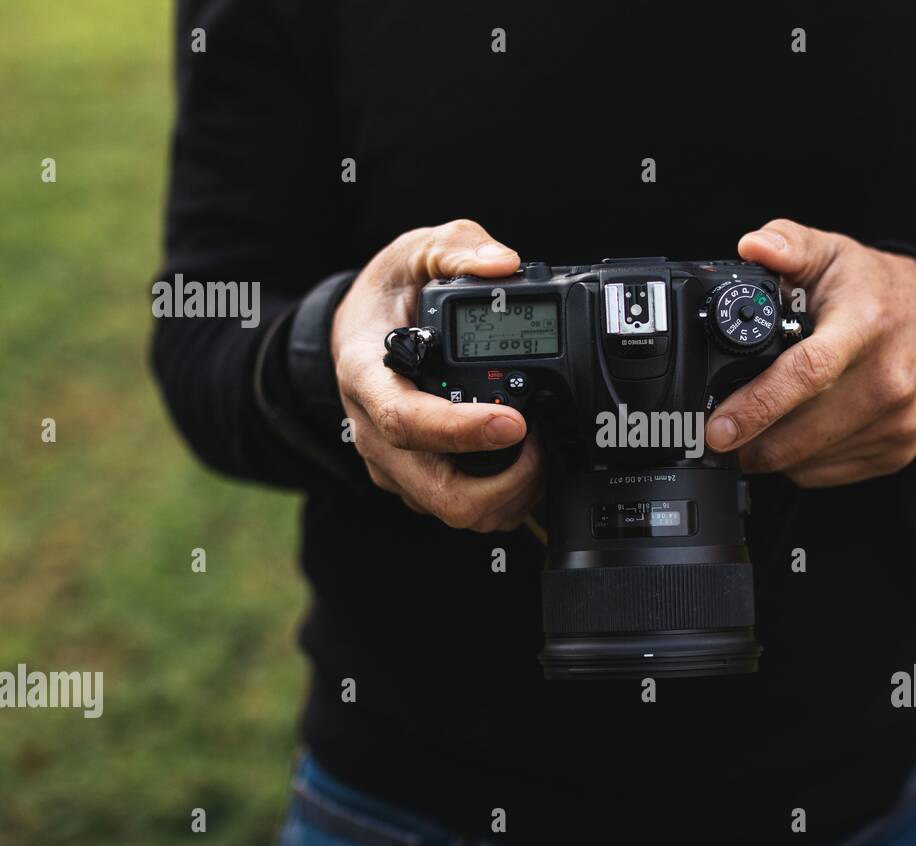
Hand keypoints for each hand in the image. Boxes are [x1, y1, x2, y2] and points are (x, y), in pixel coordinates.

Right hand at [331, 220, 542, 530]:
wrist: (356, 332)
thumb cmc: (385, 296)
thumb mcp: (413, 251)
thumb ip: (457, 248)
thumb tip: (504, 261)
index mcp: (367, 377)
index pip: (407, 421)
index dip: (462, 431)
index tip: (514, 422)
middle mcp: (375, 432)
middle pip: (438, 492)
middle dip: (504, 483)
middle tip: (543, 445)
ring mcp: (394, 465)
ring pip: (454, 511)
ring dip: (509, 495)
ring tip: (540, 452)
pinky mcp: (415, 482)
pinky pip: (461, 509)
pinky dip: (503, 497)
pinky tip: (525, 463)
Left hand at [705, 219, 915, 486]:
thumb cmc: (872, 290)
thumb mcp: (831, 253)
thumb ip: (788, 244)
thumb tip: (753, 246)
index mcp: (865, 326)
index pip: (808, 373)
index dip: (758, 405)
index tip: (719, 428)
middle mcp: (888, 379)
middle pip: (802, 431)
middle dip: (750, 441)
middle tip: (718, 434)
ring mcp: (897, 421)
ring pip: (809, 460)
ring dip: (770, 453)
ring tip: (755, 427)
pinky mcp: (898, 451)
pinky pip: (826, 473)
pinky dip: (798, 462)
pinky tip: (795, 432)